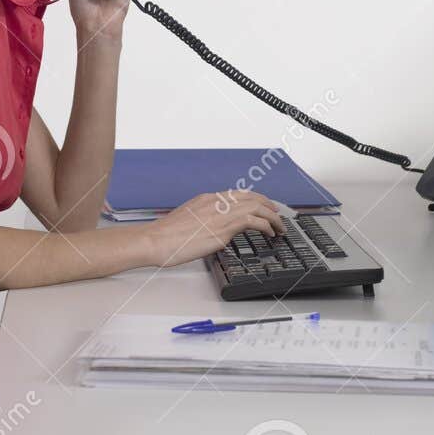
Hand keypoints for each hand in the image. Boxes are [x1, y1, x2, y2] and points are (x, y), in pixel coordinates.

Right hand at [142, 191, 285, 268]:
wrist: (154, 240)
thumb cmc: (164, 236)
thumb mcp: (186, 222)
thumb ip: (203, 221)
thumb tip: (213, 230)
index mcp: (206, 199)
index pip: (238, 194)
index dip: (255, 200)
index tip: (263, 207)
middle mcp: (215, 202)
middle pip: (251, 197)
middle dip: (268, 205)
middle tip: (277, 215)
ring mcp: (220, 214)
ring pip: (256, 206)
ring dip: (272, 216)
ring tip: (279, 227)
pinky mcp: (223, 228)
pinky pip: (253, 221)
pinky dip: (266, 225)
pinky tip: (270, 233)